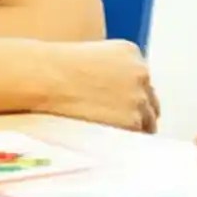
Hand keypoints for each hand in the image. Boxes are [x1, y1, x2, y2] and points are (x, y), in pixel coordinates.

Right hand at [36, 40, 159, 132]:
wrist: (46, 78)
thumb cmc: (55, 68)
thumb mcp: (91, 56)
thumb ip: (111, 71)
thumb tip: (113, 96)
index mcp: (131, 53)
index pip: (142, 80)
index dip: (132, 96)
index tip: (121, 107)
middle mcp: (140, 73)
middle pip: (150, 101)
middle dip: (138, 112)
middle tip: (119, 127)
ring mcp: (138, 97)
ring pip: (147, 121)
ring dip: (134, 128)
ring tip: (112, 138)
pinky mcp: (132, 121)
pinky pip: (137, 137)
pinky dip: (126, 140)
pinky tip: (110, 143)